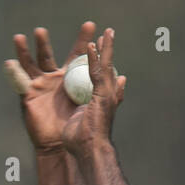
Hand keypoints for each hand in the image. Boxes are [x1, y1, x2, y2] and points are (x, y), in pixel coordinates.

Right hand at [5, 22, 122, 152]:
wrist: (78, 146)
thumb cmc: (93, 125)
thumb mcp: (102, 99)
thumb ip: (103, 79)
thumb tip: (116, 67)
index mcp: (73, 78)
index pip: (78, 55)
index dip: (84, 40)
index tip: (91, 25)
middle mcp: (56, 80)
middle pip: (48, 55)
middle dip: (43, 43)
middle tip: (40, 30)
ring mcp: (42, 88)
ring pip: (32, 65)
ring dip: (26, 51)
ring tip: (22, 38)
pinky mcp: (30, 98)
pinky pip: (20, 82)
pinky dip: (13, 71)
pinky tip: (9, 61)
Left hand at [61, 28, 126, 158]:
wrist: (89, 152)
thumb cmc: (80, 143)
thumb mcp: (77, 122)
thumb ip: (77, 110)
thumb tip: (75, 111)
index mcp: (99, 100)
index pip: (100, 77)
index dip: (100, 62)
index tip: (98, 50)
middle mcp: (106, 95)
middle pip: (107, 68)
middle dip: (108, 50)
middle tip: (108, 34)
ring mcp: (106, 95)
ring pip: (106, 66)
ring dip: (106, 48)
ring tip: (107, 32)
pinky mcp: (103, 95)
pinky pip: (97, 72)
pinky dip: (96, 58)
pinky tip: (91, 45)